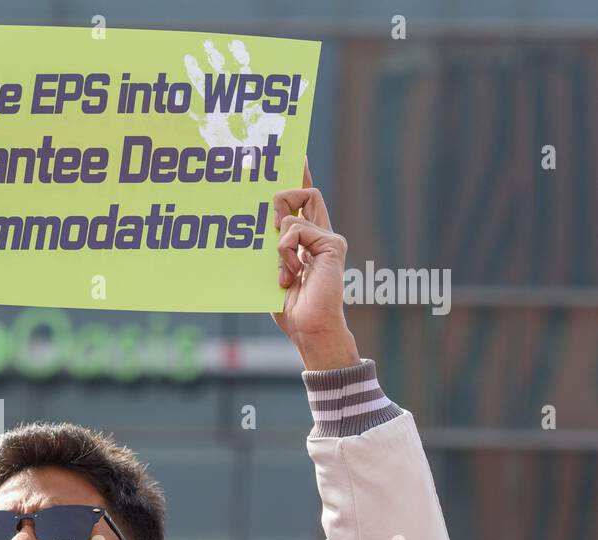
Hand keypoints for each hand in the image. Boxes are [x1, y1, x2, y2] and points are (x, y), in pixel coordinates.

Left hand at [271, 161, 360, 370]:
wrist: (309, 328)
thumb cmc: (290, 306)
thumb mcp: (271, 271)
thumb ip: (270, 246)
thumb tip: (265, 223)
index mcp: (306, 239)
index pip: (304, 198)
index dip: (300, 174)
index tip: (295, 152)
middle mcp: (319, 233)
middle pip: (301, 192)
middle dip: (279, 196)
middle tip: (268, 225)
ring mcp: (327, 237)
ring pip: (292, 210)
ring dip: (277, 241)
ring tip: (283, 271)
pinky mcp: (332, 243)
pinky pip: (295, 230)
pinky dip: (285, 251)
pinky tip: (291, 272)